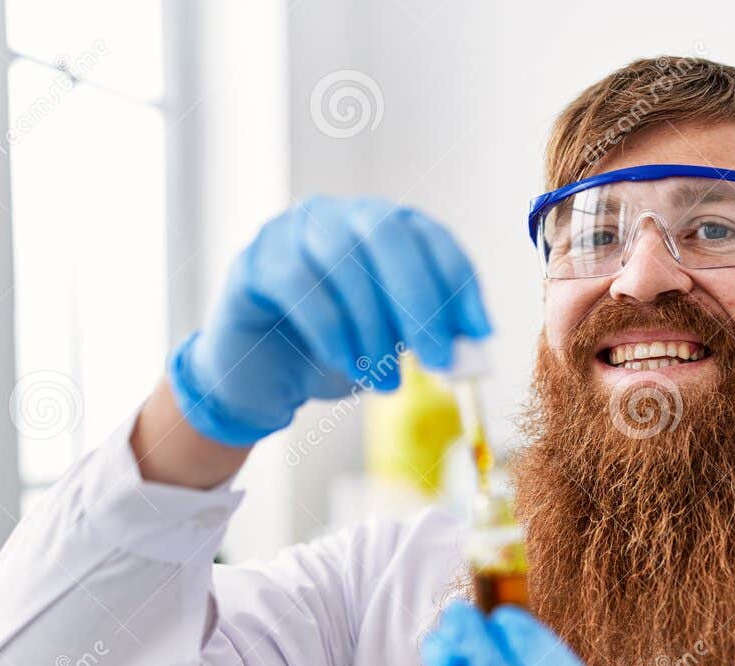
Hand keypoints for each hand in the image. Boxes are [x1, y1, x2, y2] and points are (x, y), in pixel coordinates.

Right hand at [170, 196, 490, 445]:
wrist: (258, 381)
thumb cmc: (331, 354)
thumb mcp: (390, 343)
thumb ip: (427, 333)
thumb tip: (472, 342)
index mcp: (376, 224)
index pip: (428, 235)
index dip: (459, 282)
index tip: (481, 333)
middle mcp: (334, 214)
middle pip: (386, 235)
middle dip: (421, 301)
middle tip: (439, 360)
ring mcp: (288, 231)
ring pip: (343, 260)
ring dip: (374, 328)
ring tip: (387, 382)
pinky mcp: (254, 264)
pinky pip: (300, 288)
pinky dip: (333, 333)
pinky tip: (347, 367)